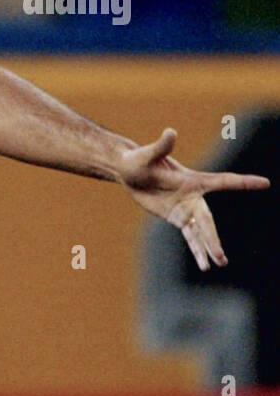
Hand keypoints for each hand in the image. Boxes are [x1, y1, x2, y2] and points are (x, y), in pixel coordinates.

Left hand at [117, 128, 269, 269]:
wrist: (129, 172)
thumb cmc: (138, 160)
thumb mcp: (147, 154)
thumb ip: (162, 146)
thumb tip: (170, 131)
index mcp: (193, 180)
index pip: (223, 181)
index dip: (243, 182)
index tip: (265, 183)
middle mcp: (193, 197)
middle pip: (207, 221)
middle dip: (213, 238)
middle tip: (220, 255)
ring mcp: (185, 209)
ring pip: (200, 232)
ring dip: (208, 247)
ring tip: (217, 263)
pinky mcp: (176, 217)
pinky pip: (189, 236)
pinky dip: (196, 249)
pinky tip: (204, 264)